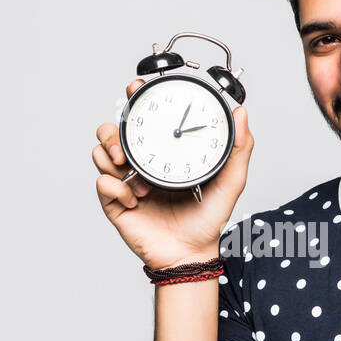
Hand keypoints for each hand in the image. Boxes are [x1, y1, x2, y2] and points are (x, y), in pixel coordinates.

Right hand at [93, 78, 254, 269]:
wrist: (193, 253)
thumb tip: (241, 112)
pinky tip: (135, 199)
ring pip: (99, 154)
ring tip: (129, 171)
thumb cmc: (209, 219)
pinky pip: (102, 184)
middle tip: (127, 143)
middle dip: (112, 130)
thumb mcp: (230, 180)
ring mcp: (126, 183)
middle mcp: (141, 163)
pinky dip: (115, 188)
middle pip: (111, 131)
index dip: (134, 100)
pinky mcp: (115, 204)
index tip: (136, 88)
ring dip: (110, 156)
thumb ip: (239, 147)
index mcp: (163, 152)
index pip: (142, 119)